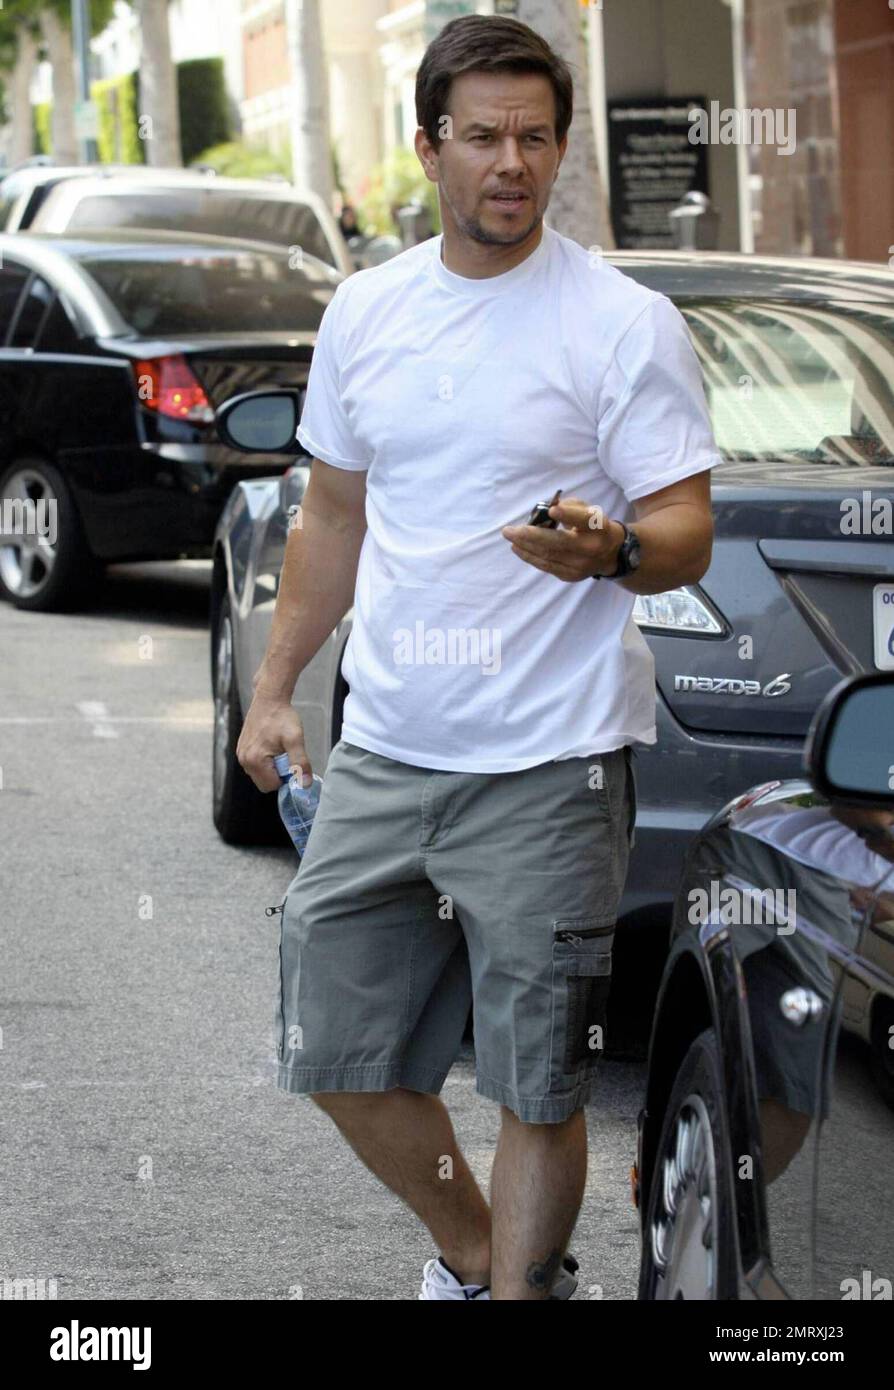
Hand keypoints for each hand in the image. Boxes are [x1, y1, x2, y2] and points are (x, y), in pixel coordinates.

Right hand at [236, 694, 310, 792]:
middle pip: (264, 783)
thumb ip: (300, 763)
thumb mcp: (295, 739)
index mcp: (255, 760)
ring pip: (259, 774)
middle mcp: (244, 760)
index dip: (285, 778)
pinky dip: (265, 761)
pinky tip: (272, 746)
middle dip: (277, 774)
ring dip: (271, 768)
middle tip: (285, 755)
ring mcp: (241, 754)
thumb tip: (305, 784)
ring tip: (279, 749)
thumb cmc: (282, 717)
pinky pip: (254, 765)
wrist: (269, 699)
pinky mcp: (242, 749)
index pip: (272, 786)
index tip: (291, 762)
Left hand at [501, 496, 625, 580]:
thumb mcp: (589, 510)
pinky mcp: (571, 575)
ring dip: (525, 546)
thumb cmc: (593, 526)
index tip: (552, 511)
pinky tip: (517, 548)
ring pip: (548, 555)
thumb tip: (545, 513)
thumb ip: (569, 507)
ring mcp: (580, 565)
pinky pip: (546, 566)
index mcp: (599, 527)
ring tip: (510, 536)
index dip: (568, 515)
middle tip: (509, 530)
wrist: (610, 554)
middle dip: (531, 536)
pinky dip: (529, 556)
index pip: (584, 520)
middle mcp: (591, 548)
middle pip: (559, 542)